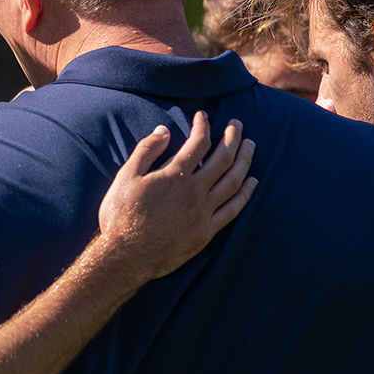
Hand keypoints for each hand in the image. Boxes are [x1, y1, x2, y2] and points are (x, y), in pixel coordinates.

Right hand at [94, 112, 255, 282]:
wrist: (125, 257)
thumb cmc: (120, 216)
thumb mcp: (125, 177)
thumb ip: (146, 151)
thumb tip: (164, 131)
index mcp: (174, 175)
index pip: (198, 142)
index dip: (203, 125)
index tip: (203, 116)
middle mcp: (194, 192)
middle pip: (223, 158)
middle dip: (232, 137)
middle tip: (237, 125)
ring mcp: (203, 213)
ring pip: (233, 181)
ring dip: (244, 160)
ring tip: (250, 145)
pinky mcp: (206, 232)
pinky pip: (233, 210)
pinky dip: (246, 194)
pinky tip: (253, 182)